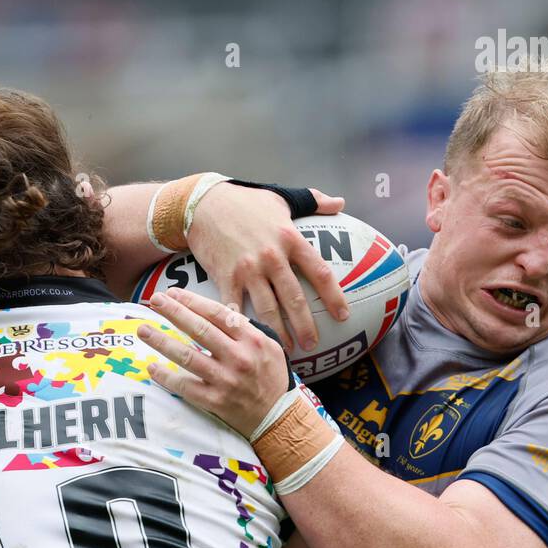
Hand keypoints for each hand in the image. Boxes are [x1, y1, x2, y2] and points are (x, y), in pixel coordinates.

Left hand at [138, 288, 290, 440]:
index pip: (217, 313)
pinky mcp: (215, 402)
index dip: (192, 301)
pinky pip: (185, 387)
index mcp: (251, 340)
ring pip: (187, 357)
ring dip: (162, 342)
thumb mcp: (268, 346)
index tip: (173, 293)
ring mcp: (226, 381)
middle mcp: (238, 358)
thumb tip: (221, 308)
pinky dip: (166, 377)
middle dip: (173, 312)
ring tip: (143, 330)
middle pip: (199, 329)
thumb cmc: (271, 377)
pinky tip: (151, 368)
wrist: (278, 417)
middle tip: (154, 300)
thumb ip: (245, 328)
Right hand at [187, 182, 349, 351]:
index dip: (334, 296)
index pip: (319, 272)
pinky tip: (252, 341)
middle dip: (306, 326)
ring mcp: (249, 269)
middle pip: (295, 299)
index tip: (343, 315)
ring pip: (269, 309)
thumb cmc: (245, 200)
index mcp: (290, 238)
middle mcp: (272, 256)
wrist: (204, 203)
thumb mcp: (282, 196)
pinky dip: (245, 327)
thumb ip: (314, 200)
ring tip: (288, 351)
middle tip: (314, 344)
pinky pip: (237, 308)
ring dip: (280, 333)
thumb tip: (340, 202)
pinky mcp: (226, 278)